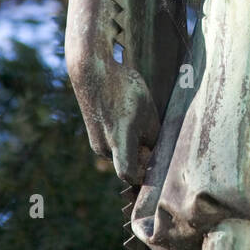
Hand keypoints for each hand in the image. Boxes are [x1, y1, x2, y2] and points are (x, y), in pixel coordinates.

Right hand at [86, 62, 160, 185]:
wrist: (92, 71)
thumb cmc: (123, 89)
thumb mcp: (148, 112)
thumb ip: (153, 137)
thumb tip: (156, 154)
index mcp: (118, 142)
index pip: (129, 175)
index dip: (144, 179)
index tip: (158, 173)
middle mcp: (104, 148)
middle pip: (130, 164)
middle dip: (144, 158)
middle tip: (158, 141)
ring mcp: (96, 142)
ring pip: (122, 153)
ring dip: (135, 147)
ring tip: (143, 124)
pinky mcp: (94, 134)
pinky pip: (114, 144)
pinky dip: (125, 138)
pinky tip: (132, 118)